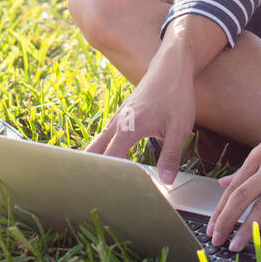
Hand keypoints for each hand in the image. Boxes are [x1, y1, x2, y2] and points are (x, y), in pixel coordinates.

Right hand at [83, 53, 196, 184]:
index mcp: (129, 128)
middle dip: (87, 171)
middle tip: (81, 192)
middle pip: (94, 152)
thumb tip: (166, 180)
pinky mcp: (121, 115)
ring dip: (91, 161)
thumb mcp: (180, 128)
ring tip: (86, 183)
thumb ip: (171, 156)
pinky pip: (104, 136)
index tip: (96, 194)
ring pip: (97, 143)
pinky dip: (100, 151)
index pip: (110, 159)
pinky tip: (102, 162)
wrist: (171, 67)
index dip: (103, 177)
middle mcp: (118, 123)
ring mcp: (118, 118)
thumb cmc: (176, 95)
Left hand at [207, 109, 260, 253]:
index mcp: (260, 156)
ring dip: (247, 229)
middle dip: (226, 220)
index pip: (234, 187)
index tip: (212, 227)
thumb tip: (223, 183)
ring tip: (236, 245)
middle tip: (217, 239)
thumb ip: (248, 168)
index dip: (220, 209)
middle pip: (242, 196)